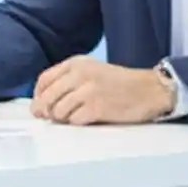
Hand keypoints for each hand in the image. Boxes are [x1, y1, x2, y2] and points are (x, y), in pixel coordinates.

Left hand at [32, 56, 172, 124]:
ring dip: (63, 118)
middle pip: (47, 97)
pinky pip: (74, 120)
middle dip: (44, 111)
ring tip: (76, 115)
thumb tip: (41, 104)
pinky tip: (88, 118)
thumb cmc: (119, 83)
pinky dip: (78, 123)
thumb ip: (67, 81)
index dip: (38, 96)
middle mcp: (79, 74)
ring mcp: (88, 90)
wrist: (149, 90)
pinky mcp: (97, 107)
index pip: (44, 80)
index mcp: (76, 63)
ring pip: (58, 111)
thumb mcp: (91, 72)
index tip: (39, 106)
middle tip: (49, 118)